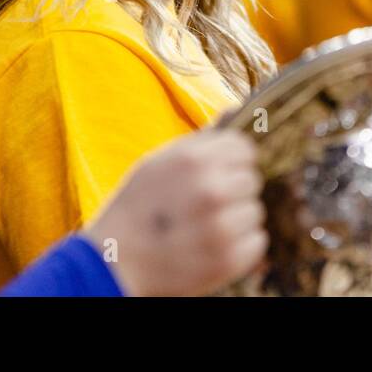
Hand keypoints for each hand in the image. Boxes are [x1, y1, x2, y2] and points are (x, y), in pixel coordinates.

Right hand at [81, 129, 266, 295]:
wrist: (114, 262)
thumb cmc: (139, 205)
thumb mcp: (162, 160)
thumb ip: (203, 139)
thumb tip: (238, 109)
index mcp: (194, 160)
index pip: (244, 149)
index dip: (232, 162)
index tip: (217, 175)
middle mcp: (211, 191)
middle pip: (252, 180)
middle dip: (234, 191)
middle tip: (207, 205)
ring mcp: (221, 228)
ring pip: (255, 212)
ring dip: (238, 220)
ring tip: (207, 227)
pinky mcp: (227, 260)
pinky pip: (257, 243)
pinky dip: (241, 246)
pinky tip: (213, 246)